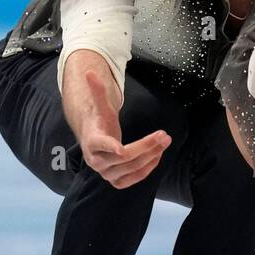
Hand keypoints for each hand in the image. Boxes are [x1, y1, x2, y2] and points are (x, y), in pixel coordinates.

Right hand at [77, 68, 170, 188]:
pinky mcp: (116, 181)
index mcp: (91, 142)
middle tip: (163, 134)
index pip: (100, 145)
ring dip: (151, 155)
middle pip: (124, 157)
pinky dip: (148, 168)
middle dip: (146, 145)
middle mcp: (96, 162)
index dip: (110, 147)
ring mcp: (106, 174)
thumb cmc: (100, 123)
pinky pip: (135, 178)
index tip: (121, 148)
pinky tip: (158, 155)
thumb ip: (98, 91)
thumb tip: (89, 72)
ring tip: (164, 141)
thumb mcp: (101, 107)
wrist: (96, 143)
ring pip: (132, 168)